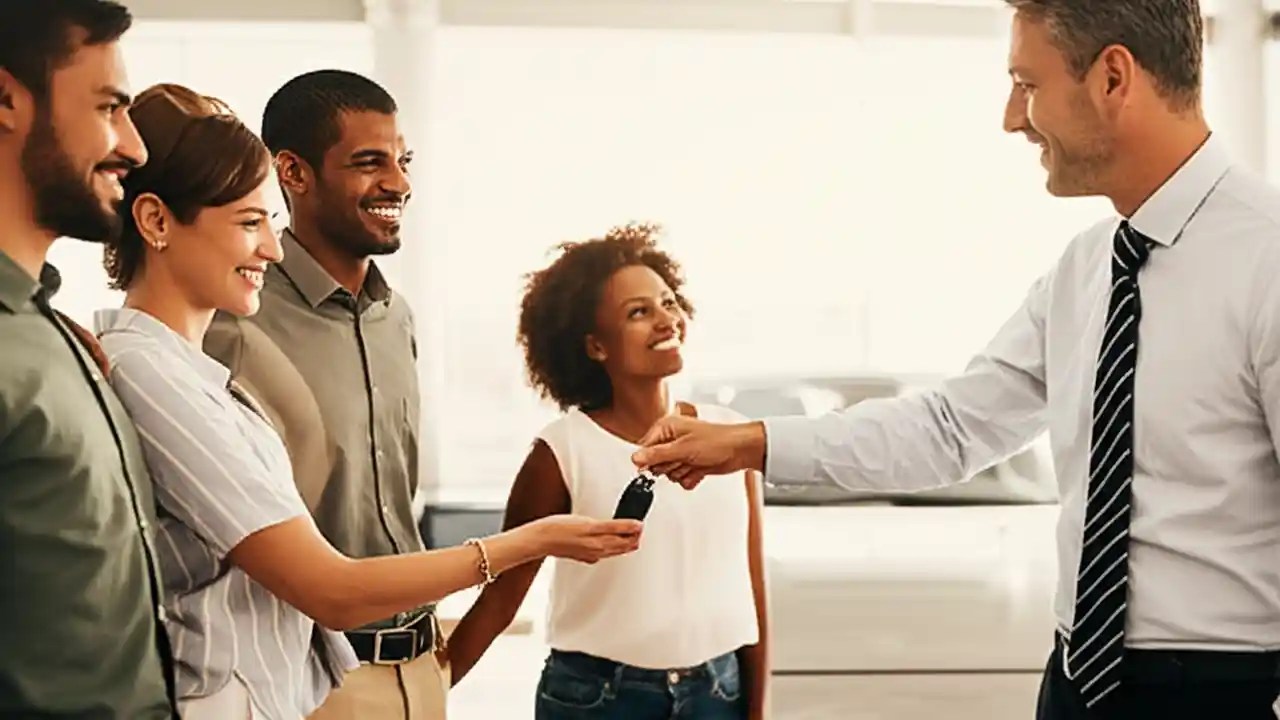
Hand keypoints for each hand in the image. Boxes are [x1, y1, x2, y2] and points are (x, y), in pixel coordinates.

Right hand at [531, 515, 642, 563]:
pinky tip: (608, 545)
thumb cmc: (559, 528)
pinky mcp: (582, 555)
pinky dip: (610, 548)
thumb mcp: (589, 523)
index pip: (626, 538)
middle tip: (639, 529)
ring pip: (613, 550)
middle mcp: (597, 550)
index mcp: (600, 542)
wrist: (540, 539)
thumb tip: (635, 527)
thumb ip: (615, 526)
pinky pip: (602, 553)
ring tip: (630, 536)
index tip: (641, 523)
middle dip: (633, 538)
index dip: (636, 530)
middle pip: (622, 546)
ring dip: (623, 543)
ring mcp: (589, 553)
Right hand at [630, 416, 764, 488]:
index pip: (644, 449)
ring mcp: (681, 453)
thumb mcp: (683, 448)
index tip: (661, 463)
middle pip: (655, 464)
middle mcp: (671, 440)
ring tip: (694, 463)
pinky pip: (680, 479)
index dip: (651, 460)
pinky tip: (700, 470)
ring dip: (681, 473)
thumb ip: (657, 455)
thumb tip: (635, 458)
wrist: (741, 450)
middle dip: (670, 467)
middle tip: (683, 460)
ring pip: (668, 474)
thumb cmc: (717, 441)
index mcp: (666, 428)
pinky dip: (690, 478)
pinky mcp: (689, 465)